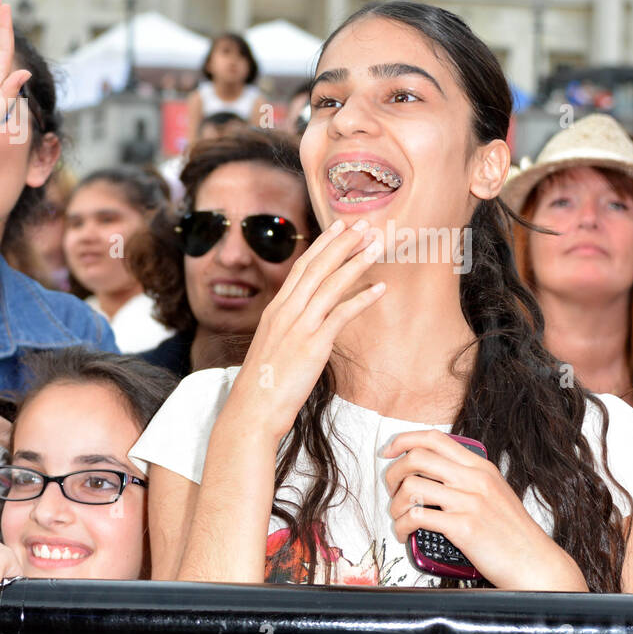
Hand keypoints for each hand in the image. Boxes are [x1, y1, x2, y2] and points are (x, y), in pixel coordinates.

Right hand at [223, 217, 385, 440]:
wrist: (252, 409)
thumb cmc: (263, 383)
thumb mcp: (273, 345)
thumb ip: (290, 326)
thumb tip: (308, 319)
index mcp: (276, 309)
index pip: (301, 267)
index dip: (323, 245)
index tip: (339, 227)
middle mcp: (286, 312)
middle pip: (317, 267)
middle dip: (341, 243)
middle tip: (362, 224)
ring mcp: (299, 327)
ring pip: (330, 285)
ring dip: (355, 262)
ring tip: (376, 245)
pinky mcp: (312, 346)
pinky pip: (341, 315)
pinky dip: (362, 300)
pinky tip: (380, 289)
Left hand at [382, 430, 585, 590]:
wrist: (534, 561)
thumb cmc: (513, 532)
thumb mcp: (495, 491)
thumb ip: (468, 478)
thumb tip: (431, 474)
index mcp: (480, 467)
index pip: (435, 439)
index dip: (405, 440)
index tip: (389, 451)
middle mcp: (474, 478)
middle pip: (417, 458)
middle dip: (394, 473)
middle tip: (392, 490)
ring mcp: (469, 501)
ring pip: (412, 486)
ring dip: (396, 503)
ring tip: (399, 516)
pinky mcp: (463, 526)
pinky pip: (417, 516)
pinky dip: (402, 525)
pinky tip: (405, 533)